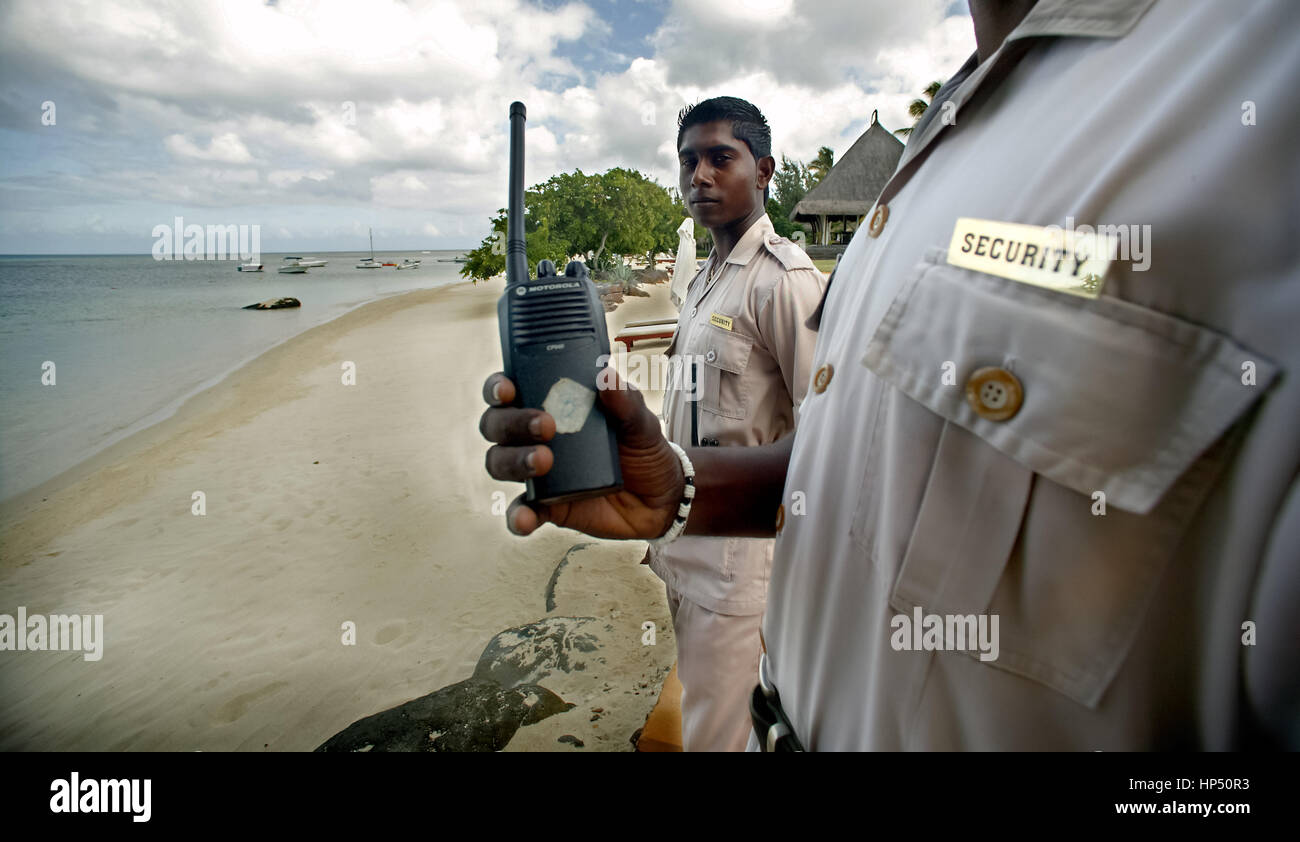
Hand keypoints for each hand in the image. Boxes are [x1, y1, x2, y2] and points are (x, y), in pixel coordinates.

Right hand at [479, 368, 684, 538]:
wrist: (661, 498)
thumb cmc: (643, 450)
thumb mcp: (641, 421)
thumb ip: (625, 400)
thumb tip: (606, 376)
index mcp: (552, 404)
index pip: (510, 389)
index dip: (499, 387)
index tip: (508, 389)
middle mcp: (534, 436)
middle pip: (497, 424)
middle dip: (512, 422)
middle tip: (545, 425)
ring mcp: (537, 473)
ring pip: (500, 463)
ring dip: (513, 460)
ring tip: (543, 461)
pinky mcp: (547, 507)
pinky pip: (521, 511)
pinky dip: (518, 515)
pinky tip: (526, 517)